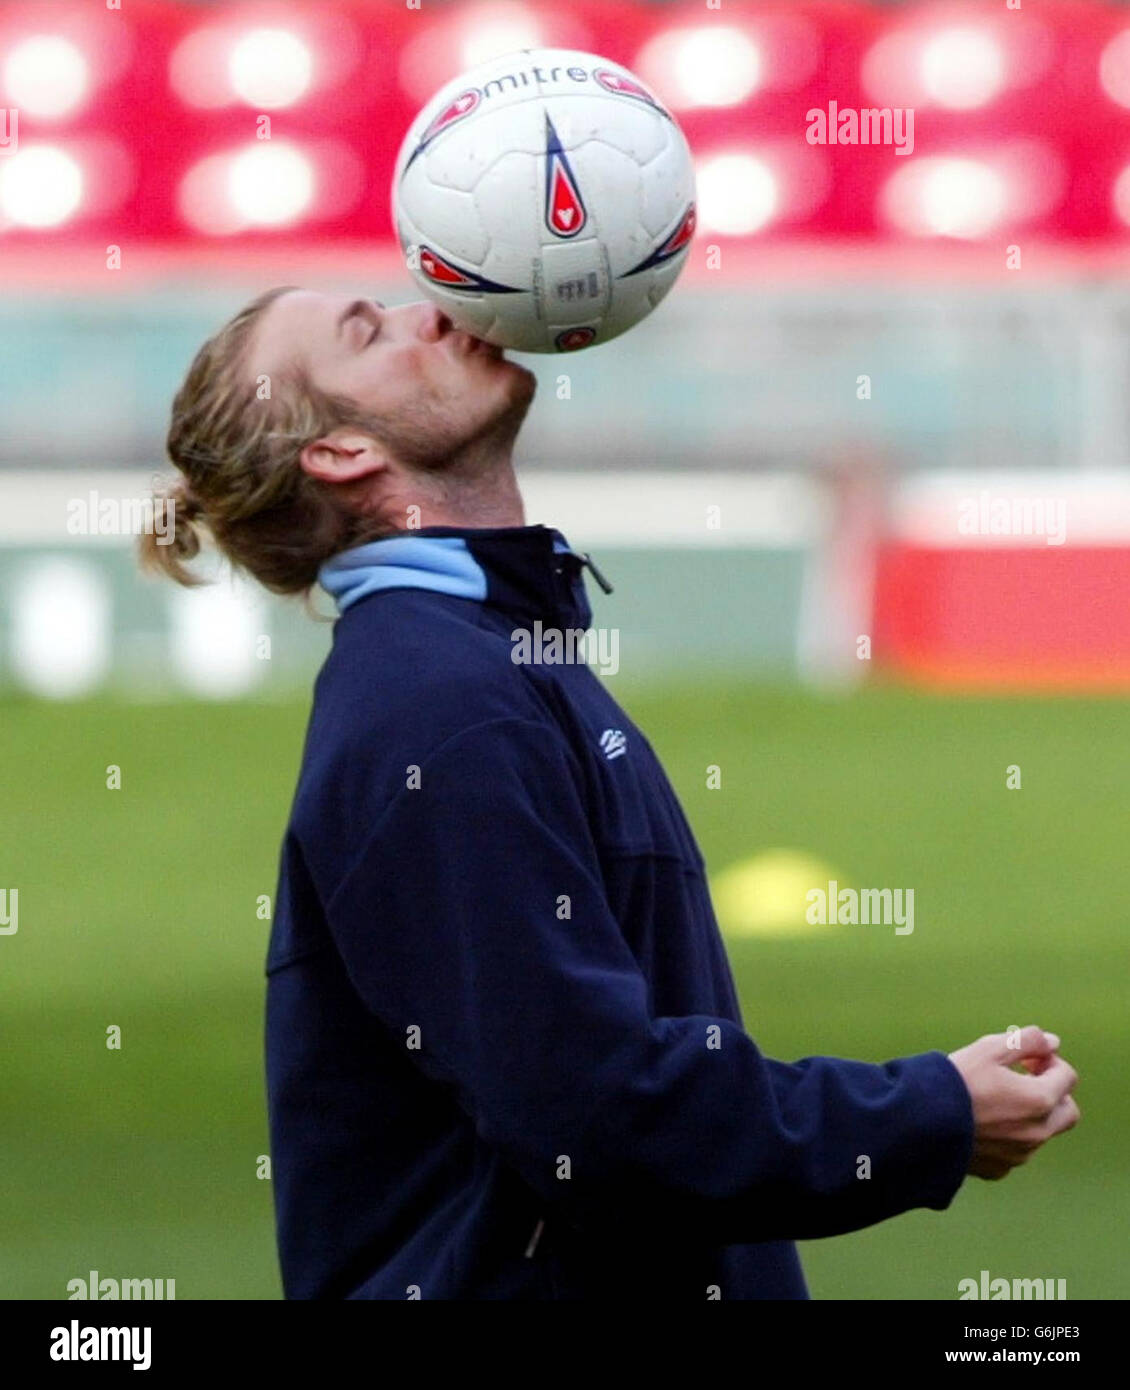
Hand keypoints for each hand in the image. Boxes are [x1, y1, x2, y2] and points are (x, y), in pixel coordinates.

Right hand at [947, 1025, 1079, 1179]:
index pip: (1068, 1077)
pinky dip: (1010, 1135)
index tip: (1027, 1057)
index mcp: (1039, 1100)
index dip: (1050, 1060)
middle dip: (1054, 1092)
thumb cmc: (954, 1082)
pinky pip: (1016, 1150)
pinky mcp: (999, 1169)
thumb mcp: (988, 1049)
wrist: (919, 1124)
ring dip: (1032, 1114)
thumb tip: (1051, 1042)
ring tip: (997, 1098)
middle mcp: (1037, 1133)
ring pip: (1042, 1132)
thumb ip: (1026, 1041)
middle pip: (1067, 1112)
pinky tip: (982, 1122)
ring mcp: (1019, 1154)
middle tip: (1025, 1077)